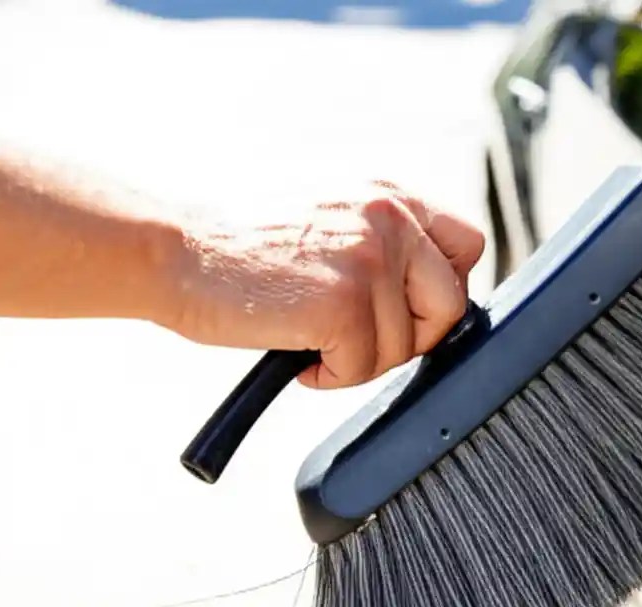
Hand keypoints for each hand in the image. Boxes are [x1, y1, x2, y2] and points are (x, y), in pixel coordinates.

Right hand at [168, 181, 484, 388]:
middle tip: (361, 340)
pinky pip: (364, 369)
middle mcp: (391, 218)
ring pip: (405, 347)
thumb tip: (425, 292)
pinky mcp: (346, 305)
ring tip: (311, 341)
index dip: (443, 288)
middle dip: (412, 337)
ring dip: (360, 361)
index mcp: (390, 194)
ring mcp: (371, 260)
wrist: (174, 249)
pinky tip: (299, 356)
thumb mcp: (330, 217)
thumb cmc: (241, 245)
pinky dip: (331, 377)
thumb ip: (382, 240)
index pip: (467, 246)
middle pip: (451, 304)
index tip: (408, 309)